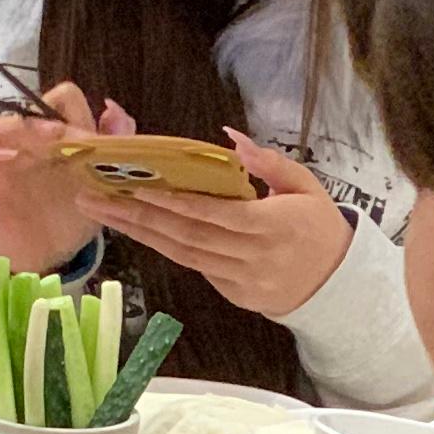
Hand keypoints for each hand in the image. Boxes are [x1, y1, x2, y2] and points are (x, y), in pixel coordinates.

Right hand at [0, 81, 129, 274]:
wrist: (44, 255)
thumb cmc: (74, 216)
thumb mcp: (104, 186)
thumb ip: (115, 147)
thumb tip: (114, 110)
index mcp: (62, 137)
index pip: (64, 100)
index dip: (75, 113)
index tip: (88, 139)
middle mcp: (30, 141)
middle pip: (29, 111)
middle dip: (44, 123)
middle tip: (59, 140)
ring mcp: (2, 159)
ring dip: (14, 133)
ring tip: (30, 152)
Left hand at [94, 131, 353, 320]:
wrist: (339, 285)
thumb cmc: (318, 225)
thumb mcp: (306, 185)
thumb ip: (270, 162)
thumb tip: (231, 138)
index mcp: (274, 226)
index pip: (216, 214)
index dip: (176, 204)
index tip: (138, 189)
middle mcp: (254, 257)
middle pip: (188, 236)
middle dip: (138, 217)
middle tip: (94, 199)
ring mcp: (243, 281)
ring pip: (184, 255)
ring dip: (140, 234)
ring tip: (104, 212)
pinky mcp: (234, 295)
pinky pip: (196, 267)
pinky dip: (166, 247)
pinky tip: (137, 229)